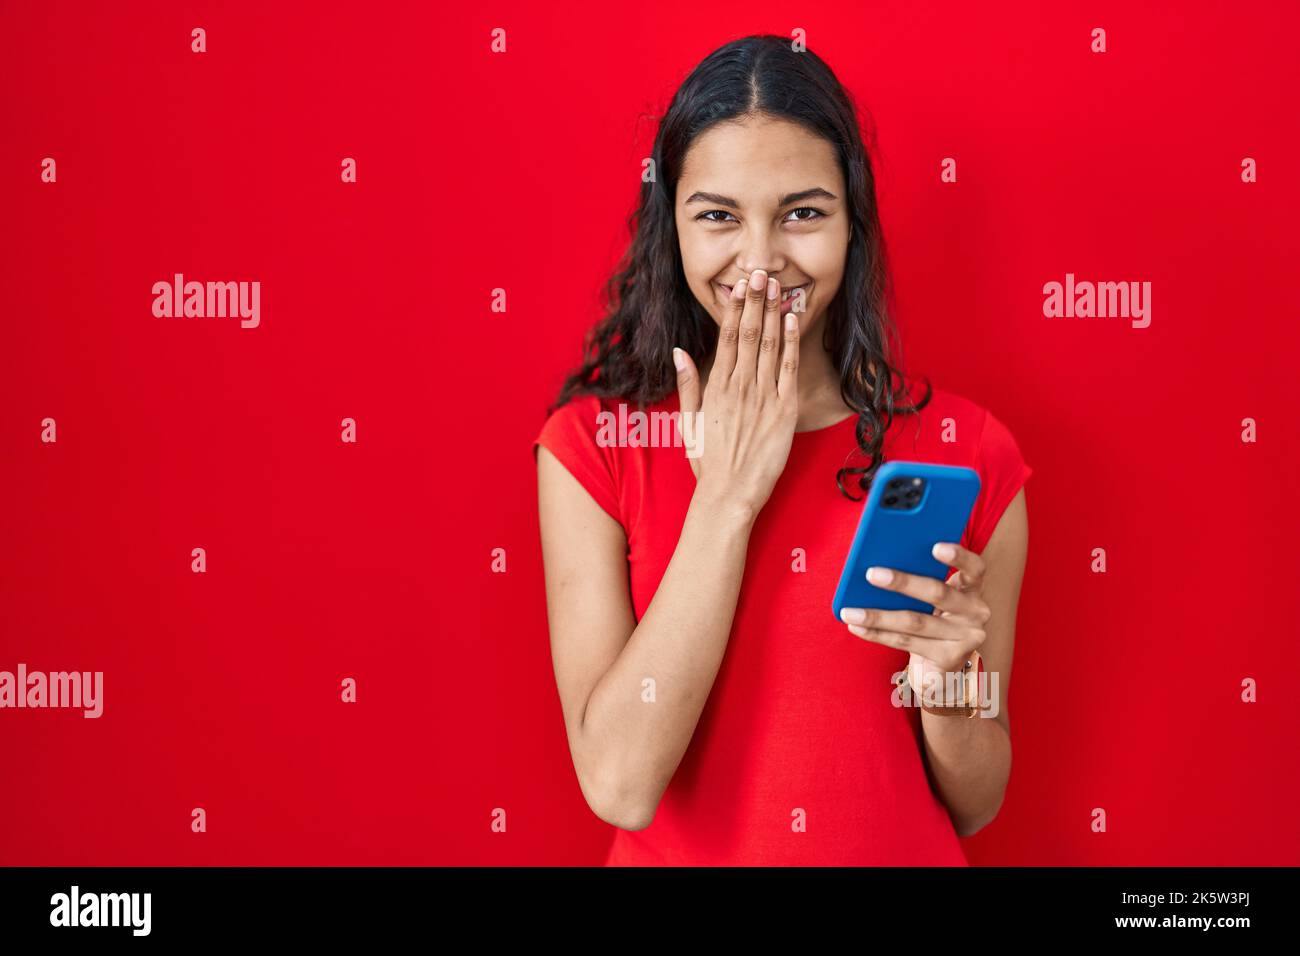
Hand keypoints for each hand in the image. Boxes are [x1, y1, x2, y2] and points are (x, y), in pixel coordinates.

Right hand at [673, 269, 799, 520]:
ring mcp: (763, 398)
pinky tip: (791, 320)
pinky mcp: (784, 412)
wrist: (729, 495)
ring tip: (777, 286)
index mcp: (715, 387)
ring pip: (769, 345)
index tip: (740, 285)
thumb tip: (679, 352)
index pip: (726, 338)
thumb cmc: (709, 463)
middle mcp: (739, 387)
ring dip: (772, 312)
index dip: (734, 308)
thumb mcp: (688, 422)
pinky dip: (790, 342)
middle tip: (761, 272)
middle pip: (748, 333)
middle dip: (755, 300)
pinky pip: (788, 369)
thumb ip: (687, 384)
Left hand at [838, 541, 990, 691]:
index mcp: (972, 587)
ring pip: (916, 623)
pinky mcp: (950, 658)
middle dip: (902, 583)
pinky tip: (857, 626)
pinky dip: (877, 634)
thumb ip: (921, 576)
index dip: (958, 556)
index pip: (974, 567)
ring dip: (878, 616)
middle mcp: (976, 611)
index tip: (935, 546)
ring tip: (850, 611)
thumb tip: (879, 565)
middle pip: (938, 594)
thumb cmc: (933, 613)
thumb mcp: (934, 595)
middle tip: (871, 574)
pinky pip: (906, 643)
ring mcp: (966, 637)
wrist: (944, 658)